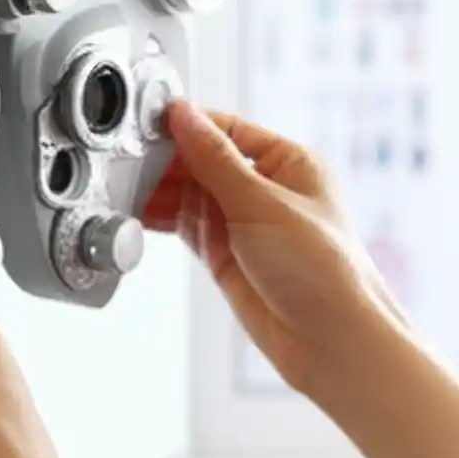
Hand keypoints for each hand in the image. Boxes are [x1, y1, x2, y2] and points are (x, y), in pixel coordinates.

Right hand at [146, 102, 406, 395]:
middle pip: (205, 162)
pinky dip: (164, 220)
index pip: (229, 131)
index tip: (150, 123)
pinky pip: (188, 227)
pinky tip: (140, 215)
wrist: (330, 341)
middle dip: (169, 163)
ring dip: (161, 193)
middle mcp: (267, 190)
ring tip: (127, 189)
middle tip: (130, 162)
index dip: (189, 126)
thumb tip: (184, 115)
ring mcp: (245, 224)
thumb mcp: (262, 203)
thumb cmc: (324, 270)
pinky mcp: (227, 255)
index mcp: (290, 163)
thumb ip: (215, 160)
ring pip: (192, 196)